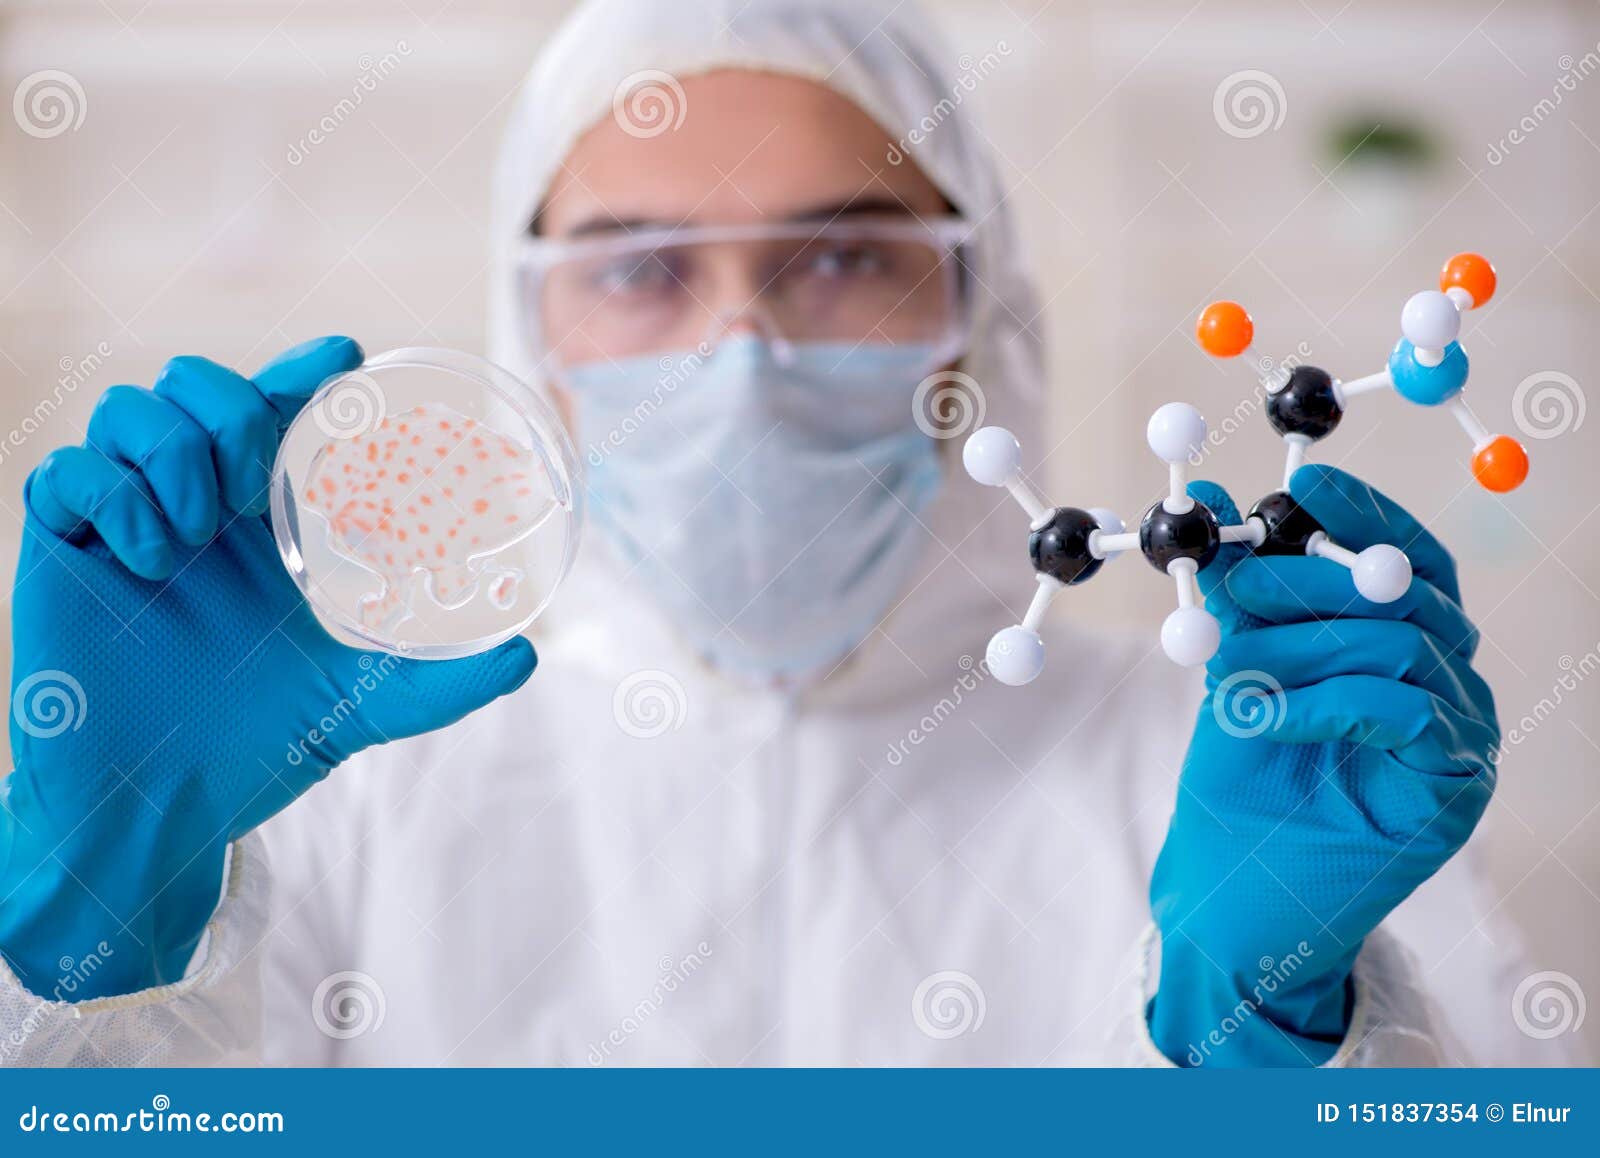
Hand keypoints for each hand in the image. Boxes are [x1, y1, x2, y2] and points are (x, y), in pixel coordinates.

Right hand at [0, 338, 535, 998]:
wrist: (166, 805)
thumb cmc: (261, 746)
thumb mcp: (366, 703)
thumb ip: (444, 680)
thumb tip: (529, 653)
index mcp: (265, 524)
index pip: (279, 413)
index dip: (304, 371)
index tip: (344, 354)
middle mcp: (197, 508)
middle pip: (198, 384)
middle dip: (229, 407)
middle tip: (247, 482)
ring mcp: (127, 524)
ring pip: (128, 410)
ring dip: (170, 451)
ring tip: (196, 531)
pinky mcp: (63, 550)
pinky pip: (64, 473)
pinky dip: (109, 494)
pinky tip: (146, 558)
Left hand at [1147, 464, 1497, 1065]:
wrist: (1233, 896)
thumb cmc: (1239, 784)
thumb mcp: (1233, 667)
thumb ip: (1237, 593)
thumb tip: (1205, 499)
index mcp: (1406, 647)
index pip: (1410, 560)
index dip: (1366, 517)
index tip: (1307, 487)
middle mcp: (1450, 684)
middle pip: (1408, 593)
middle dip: (1315, 580)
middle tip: (1242, 588)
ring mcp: (1463, 735)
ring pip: (1402, 644)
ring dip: (1305, 647)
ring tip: (1236, 675)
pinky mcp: (1454, 787)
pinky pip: (1402, 709)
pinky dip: (1324, 700)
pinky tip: (1264, 716)